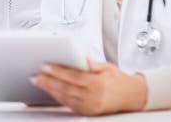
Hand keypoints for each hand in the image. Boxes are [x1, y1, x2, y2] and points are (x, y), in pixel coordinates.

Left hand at [31, 59, 147, 114]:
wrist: (134, 97)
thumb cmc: (119, 80)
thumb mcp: (107, 67)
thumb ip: (91, 63)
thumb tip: (78, 57)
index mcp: (98, 84)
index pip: (73, 76)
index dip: (57, 71)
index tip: (45, 66)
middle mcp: (94, 97)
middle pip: (66, 88)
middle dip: (49, 81)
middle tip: (36, 75)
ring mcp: (91, 106)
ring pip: (66, 98)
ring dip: (50, 90)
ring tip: (39, 82)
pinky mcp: (89, 112)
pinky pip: (70, 105)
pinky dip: (58, 97)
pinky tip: (50, 91)